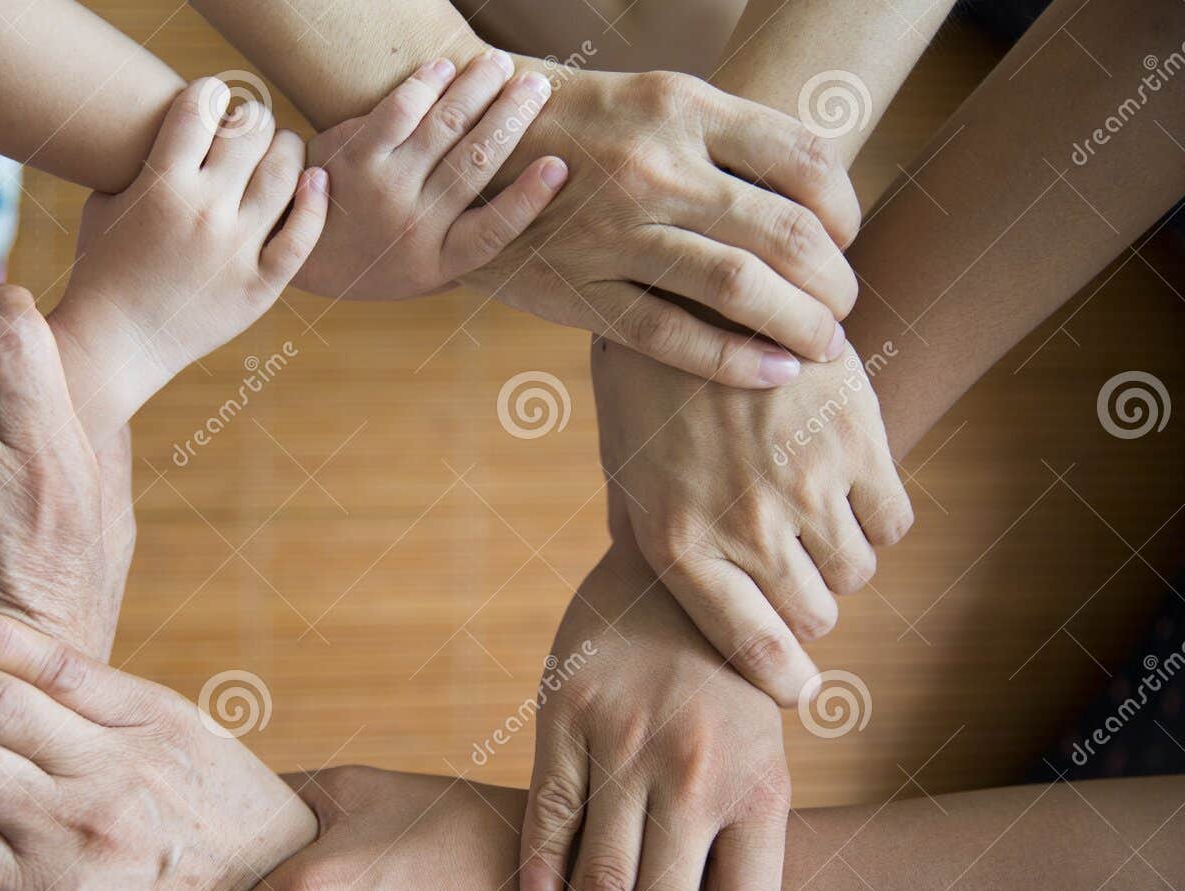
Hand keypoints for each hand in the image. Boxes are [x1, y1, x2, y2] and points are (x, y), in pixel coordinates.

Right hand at [48, 77, 328, 431]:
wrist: (118, 342)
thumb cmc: (105, 266)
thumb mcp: (107, 200)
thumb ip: (145, 157)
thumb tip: (184, 120)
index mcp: (162, 184)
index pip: (203, 104)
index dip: (211, 94)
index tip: (211, 105)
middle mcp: (204, 211)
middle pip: (253, 130)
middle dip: (251, 119)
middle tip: (247, 131)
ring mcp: (236, 250)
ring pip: (287, 171)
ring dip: (286, 149)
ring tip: (278, 152)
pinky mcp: (260, 285)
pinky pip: (303, 235)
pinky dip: (315, 202)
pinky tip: (314, 182)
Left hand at [293, 51, 566, 300]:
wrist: (294, 248)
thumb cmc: (369, 259)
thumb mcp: (418, 274)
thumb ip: (461, 249)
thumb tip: (521, 213)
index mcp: (437, 261)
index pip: (495, 230)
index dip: (529, 198)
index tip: (559, 165)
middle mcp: (414, 229)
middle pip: (477, 165)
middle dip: (513, 118)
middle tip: (539, 86)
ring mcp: (383, 190)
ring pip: (444, 130)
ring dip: (478, 90)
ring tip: (501, 66)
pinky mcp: (354, 157)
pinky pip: (398, 112)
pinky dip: (425, 86)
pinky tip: (445, 68)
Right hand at [465, 67, 860, 385]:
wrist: (459, 153)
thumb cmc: (572, 131)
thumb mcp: (648, 103)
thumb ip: (719, 141)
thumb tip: (808, 191)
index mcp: (681, 108)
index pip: (803, 159)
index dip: (845, 209)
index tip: (846, 239)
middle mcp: (654, 165)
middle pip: (785, 231)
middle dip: (834, 282)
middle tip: (844, 307)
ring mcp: (615, 230)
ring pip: (739, 285)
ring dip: (801, 324)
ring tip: (824, 346)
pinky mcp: (580, 288)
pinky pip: (672, 334)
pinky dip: (734, 360)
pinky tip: (774, 372)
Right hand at [519, 543, 789, 890]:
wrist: (674, 577)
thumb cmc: (721, 684)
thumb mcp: (758, 752)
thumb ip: (732, 835)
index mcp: (761, 788)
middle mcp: (698, 772)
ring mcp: (629, 743)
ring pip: (598, 880)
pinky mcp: (569, 717)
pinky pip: (549, 819)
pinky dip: (537, 881)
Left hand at [595, 337, 911, 705]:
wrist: (693, 285)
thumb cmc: (648, 385)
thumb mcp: (626, 469)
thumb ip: (651, 542)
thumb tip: (670, 608)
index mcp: (677, 543)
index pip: (752, 648)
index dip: (784, 677)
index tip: (801, 688)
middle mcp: (744, 528)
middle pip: (815, 615)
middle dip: (810, 605)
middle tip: (799, 574)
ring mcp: (805, 488)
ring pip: (855, 572)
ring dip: (841, 557)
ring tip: (817, 517)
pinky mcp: (857, 443)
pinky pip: (892, 522)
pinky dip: (877, 516)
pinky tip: (850, 485)